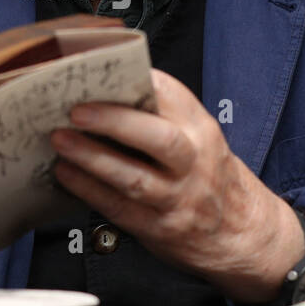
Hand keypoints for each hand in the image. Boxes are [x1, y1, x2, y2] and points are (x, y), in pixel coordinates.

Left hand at [49, 69, 302, 302]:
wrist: (243, 235)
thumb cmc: (209, 177)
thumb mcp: (200, 139)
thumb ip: (163, 117)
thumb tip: (103, 92)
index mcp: (202, 130)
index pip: (173, 96)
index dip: (137, 81)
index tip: (102, 71)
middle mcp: (195, 163)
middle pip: (159, 139)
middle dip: (114, 121)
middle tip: (76, 110)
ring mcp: (179, 199)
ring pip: (135, 178)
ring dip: (92, 158)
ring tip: (60, 140)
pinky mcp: (160, 228)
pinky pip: (120, 207)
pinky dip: (89, 189)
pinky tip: (66, 174)